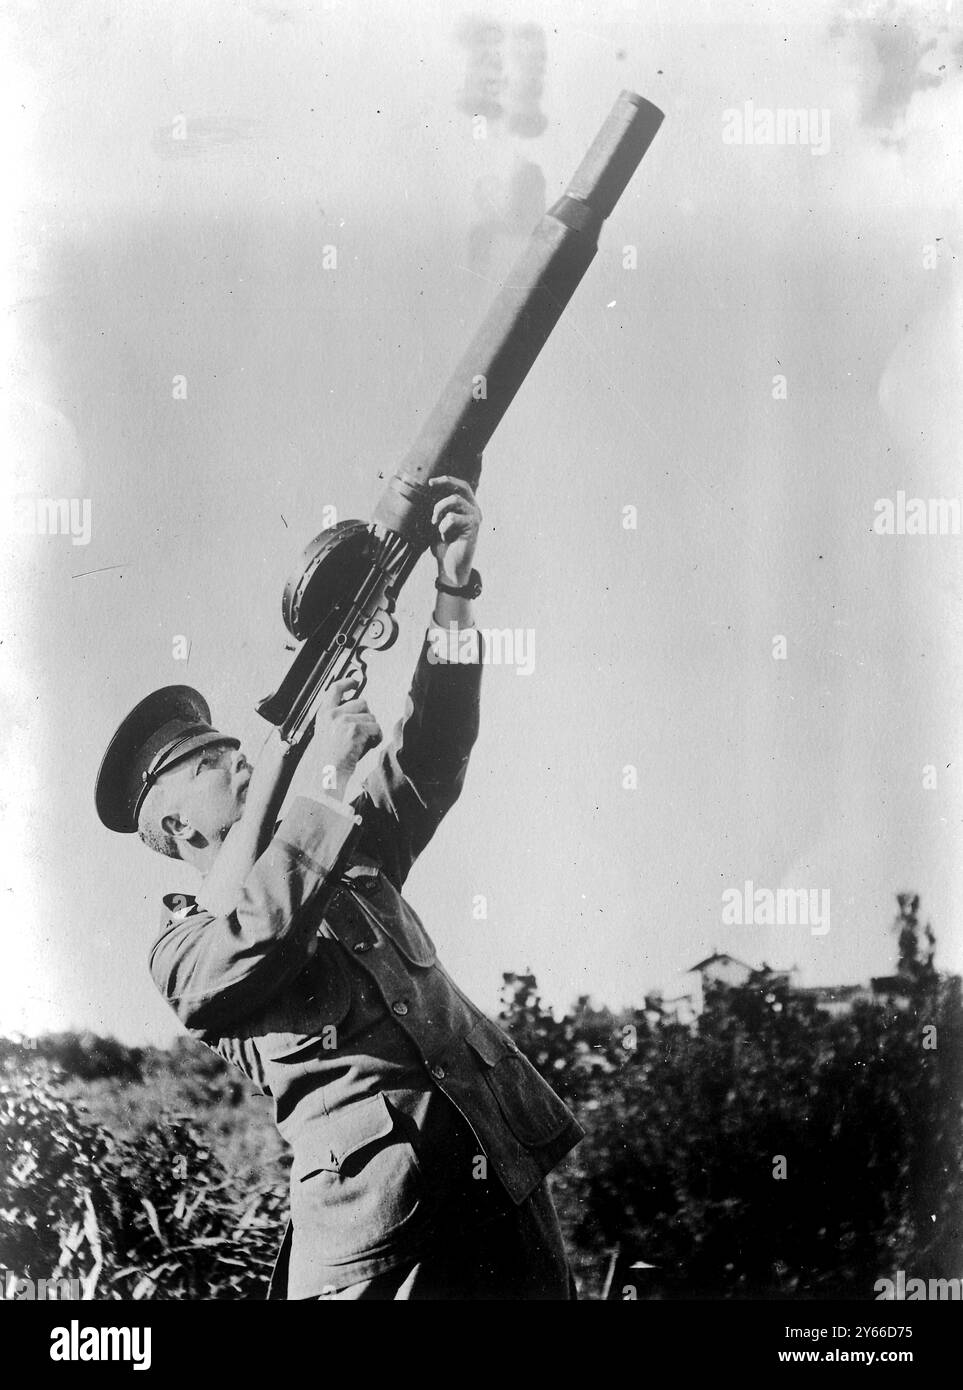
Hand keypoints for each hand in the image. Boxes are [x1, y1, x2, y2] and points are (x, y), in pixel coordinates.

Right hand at [310, 677, 382, 799]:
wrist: (325, 777)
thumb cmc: (328, 761)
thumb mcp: (327, 735)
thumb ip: (338, 720)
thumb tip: (361, 709)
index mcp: (323, 715)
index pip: (334, 690)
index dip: (347, 683)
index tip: (355, 682)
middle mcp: (332, 715)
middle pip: (362, 702)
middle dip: (366, 717)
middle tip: (359, 735)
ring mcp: (343, 721)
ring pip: (372, 717)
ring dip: (371, 731)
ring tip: (359, 745)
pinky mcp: (355, 730)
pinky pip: (376, 729)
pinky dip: (375, 739)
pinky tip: (364, 749)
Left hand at [429, 476, 481, 585]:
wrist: (450, 568)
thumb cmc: (444, 547)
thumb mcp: (437, 525)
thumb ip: (438, 511)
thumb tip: (427, 495)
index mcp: (467, 508)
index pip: (460, 487)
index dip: (447, 481)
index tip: (431, 483)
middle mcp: (474, 510)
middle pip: (462, 487)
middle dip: (446, 481)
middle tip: (430, 484)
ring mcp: (475, 517)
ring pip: (454, 500)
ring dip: (439, 510)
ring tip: (435, 524)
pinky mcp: (473, 526)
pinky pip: (452, 517)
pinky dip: (443, 527)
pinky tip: (445, 537)